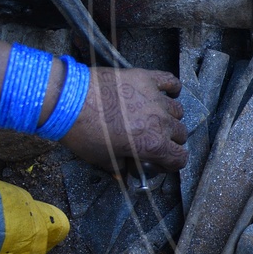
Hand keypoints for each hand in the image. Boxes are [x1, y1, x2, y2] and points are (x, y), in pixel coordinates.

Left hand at [62, 68, 188, 172]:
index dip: (172, 163)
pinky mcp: (148, 79)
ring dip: (170, 117)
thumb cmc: (85, 131)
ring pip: (178, 111)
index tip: (162, 162)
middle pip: (181, 134)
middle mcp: (161, 122)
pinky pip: (171, 82)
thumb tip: (123, 174)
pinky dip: (173, 88)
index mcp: (153, 144)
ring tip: (155, 117)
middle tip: (154, 139)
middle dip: (171, 140)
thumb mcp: (101, 158)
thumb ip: (118, 167)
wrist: (71, 101)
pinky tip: (167, 93)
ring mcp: (156, 98)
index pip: (180, 158)